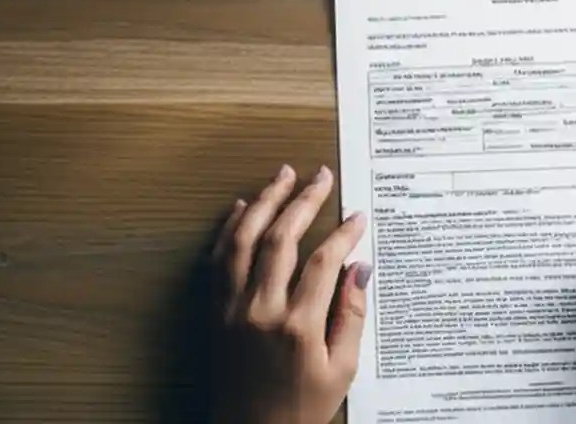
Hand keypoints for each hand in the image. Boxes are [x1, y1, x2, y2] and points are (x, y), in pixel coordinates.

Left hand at [211, 164, 371, 423]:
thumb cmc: (300, 409)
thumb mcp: (342, 370)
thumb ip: (351, 316)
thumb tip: (360, 269)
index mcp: (298, 325)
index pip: (324, 261)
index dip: (344, 233)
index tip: (359, 216)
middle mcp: (260, 310)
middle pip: (281, 239)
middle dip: (303, 201)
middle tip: (321, 175)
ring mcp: (231, 310)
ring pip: (244, 241)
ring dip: (263, 203)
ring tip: (282, 176)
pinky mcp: (214, 313)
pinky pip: (218, 261)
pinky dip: (229, 230)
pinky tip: (241, 209)